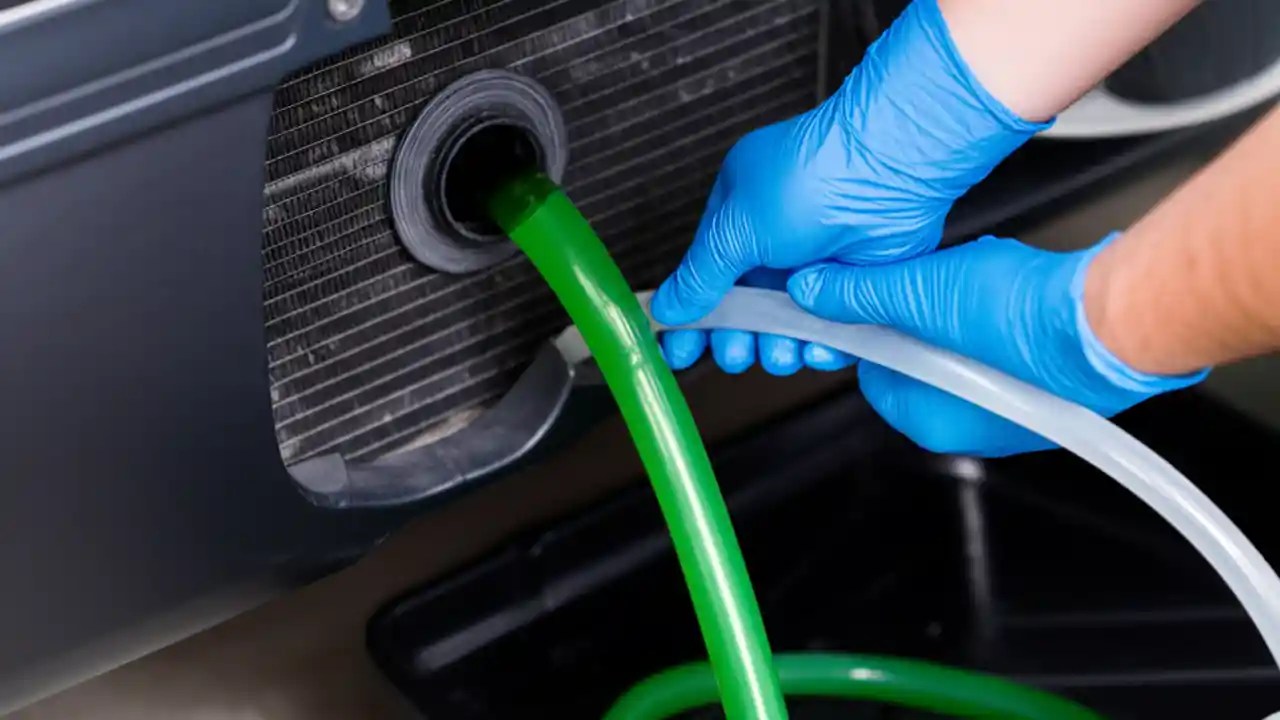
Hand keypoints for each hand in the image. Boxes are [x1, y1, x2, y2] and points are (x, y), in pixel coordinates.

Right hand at [652, 0, 1048, 374]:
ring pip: (787, 325)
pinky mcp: (854, 284)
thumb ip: (701, 275)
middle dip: (738, 338)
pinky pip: (830, 329)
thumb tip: (666, 307)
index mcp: (739, 217)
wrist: (892, 169)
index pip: (705, 276)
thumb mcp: (737, 228)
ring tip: (780, 354)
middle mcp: (776, 242)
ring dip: (779, 346)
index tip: (678, 352)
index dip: (690, 317)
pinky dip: (822, 345)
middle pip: (745, 310)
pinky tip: (816, 349)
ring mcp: (817, 265)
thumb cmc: (808, 178)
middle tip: (736, 355)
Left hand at [786, 234, 1208, 456]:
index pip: (872, 372)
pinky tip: (1019, 292)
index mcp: (927, 419)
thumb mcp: (917, 295)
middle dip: (925, 317)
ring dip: (966, 314)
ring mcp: (1014, 413)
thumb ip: (859, 294)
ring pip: (965, 352)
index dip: (873, 328)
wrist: (1113, 323)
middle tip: (938, 286)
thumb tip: (813, 291)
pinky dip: (1009, 317)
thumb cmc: (1023, 325)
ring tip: (983, 286)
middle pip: (918, 362)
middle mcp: (970, 428)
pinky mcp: (1052, 391)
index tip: (877, 298)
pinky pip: (1010, 350)